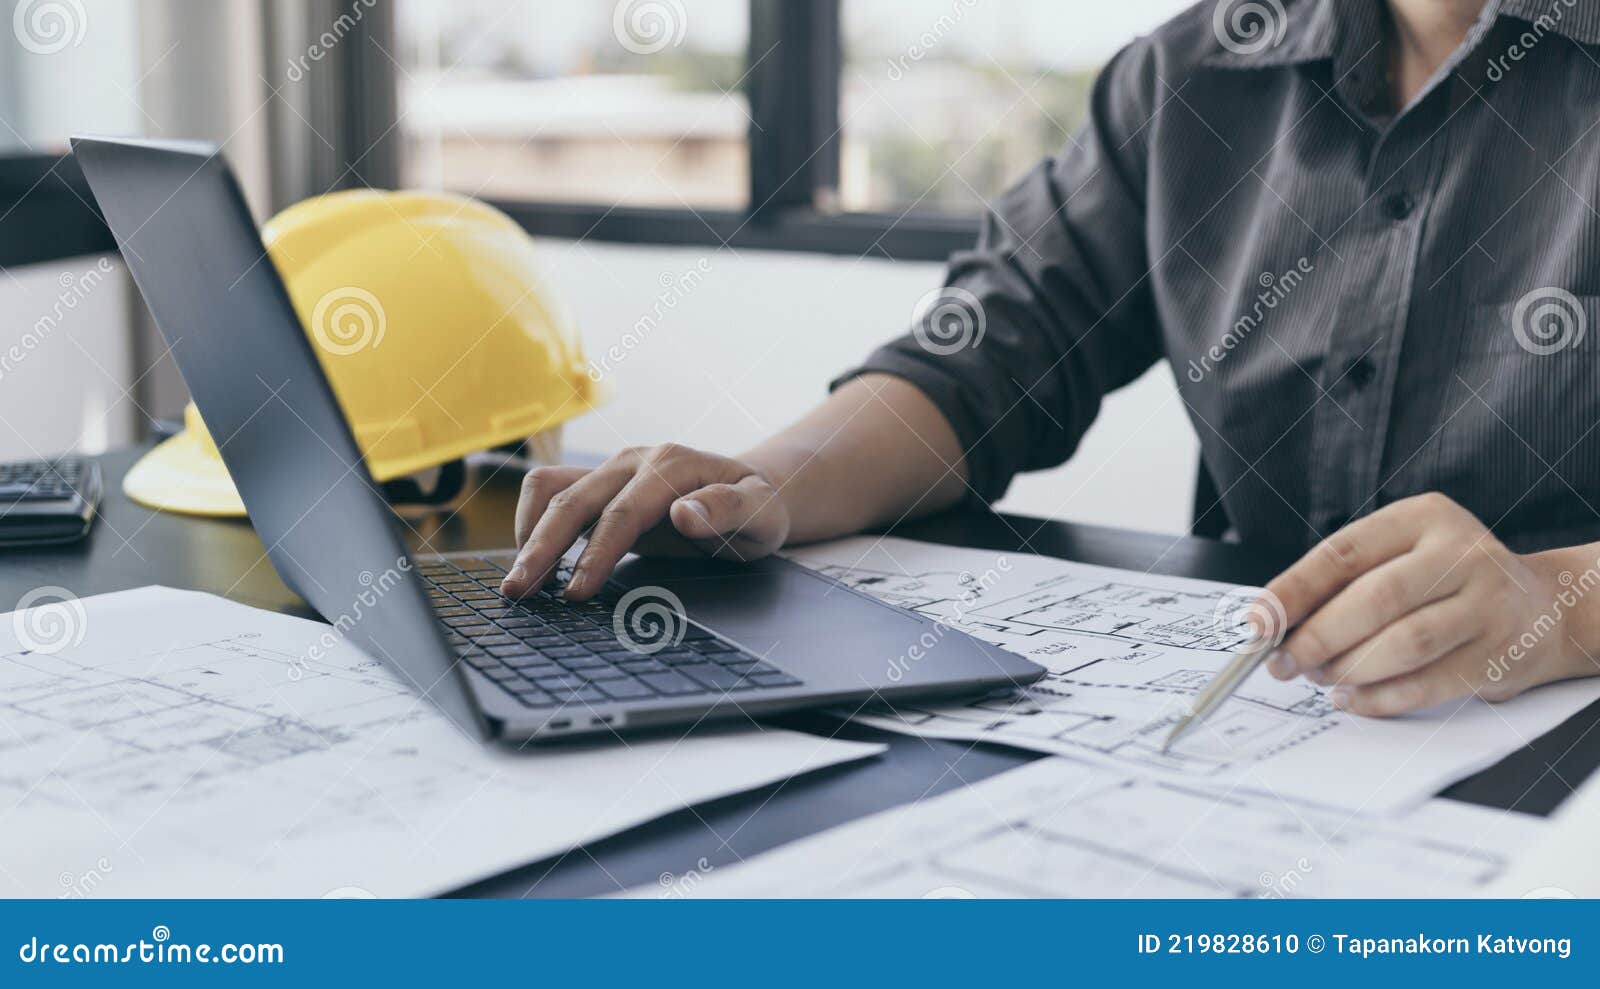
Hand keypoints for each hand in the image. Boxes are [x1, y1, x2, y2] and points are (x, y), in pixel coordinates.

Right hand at [499, 444, 791, 600]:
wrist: (748, 491)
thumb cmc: (757, 509)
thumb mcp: (761, 514)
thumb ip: (729, 510)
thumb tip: (685, 512)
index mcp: (671, 466)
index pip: (621, 514)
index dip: (595, 554)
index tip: (575, 593)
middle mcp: (634, 461)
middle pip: (572, 500)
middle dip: (540, 546)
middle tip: (517, 591)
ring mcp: (611, 469)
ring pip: (550, 489)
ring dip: (527, 532)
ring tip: (517, 580)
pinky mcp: (598, 483)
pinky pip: (551, 492)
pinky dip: (532, 522)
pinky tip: (532, 560)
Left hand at [1262, 492, 1586, 715]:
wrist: (1541, 606)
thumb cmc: (1444, 581)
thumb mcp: (1399, 557)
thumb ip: (1343, 583)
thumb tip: (1273, 627)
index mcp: (1421, 518)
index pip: (1343, 553)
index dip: (1293, 591)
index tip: (1256, 623)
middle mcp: (1460, 553)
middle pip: (1375, 599)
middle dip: (1318, 638)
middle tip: (1284, 664)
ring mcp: (1488, 603)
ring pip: (1405, 643)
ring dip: (1350, 668)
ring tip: (1322, 679)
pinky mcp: (1500, 653)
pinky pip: (1430, 683)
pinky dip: (1381, 698)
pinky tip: (1353, 699)